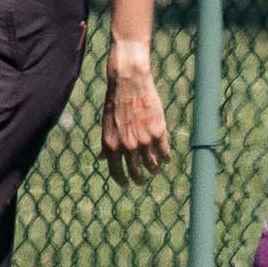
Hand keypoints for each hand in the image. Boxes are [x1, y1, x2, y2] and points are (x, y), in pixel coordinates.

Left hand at [99, 43, 171, 185]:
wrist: (129, 82)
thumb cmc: (116, 102)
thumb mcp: (106, 125)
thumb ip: (106, 144)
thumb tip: (102, 159)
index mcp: (111, 145)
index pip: (116, 172)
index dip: (122, 181)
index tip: (126, 184)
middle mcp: (127, 146)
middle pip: (136, 172)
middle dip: (140, 179)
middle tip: (142, 180)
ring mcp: (144, 141)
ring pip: (152, 165)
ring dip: (154, 169)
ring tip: (155, 168)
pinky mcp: (158, 133)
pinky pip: (164, 153)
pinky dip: (165, 158)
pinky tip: (165, 158)